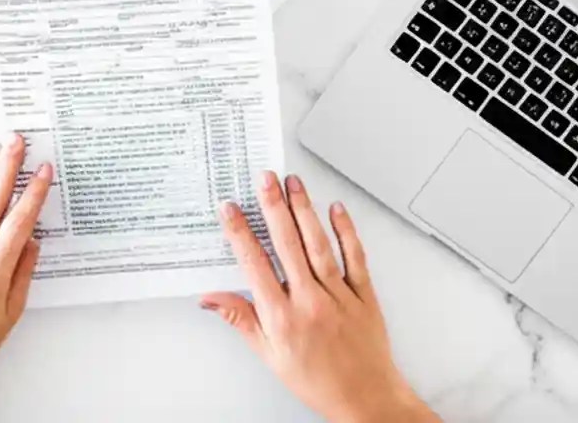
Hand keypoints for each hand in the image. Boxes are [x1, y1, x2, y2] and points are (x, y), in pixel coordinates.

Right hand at [202, 172, 436, 422]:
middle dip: (273, 207)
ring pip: (318, 244)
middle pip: (287, 244)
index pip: (255, 265)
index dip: (240, 233)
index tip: (231, 209)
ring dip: (304, 210)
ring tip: (293, 183)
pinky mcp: (364, 294)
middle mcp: (310, 302)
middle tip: (264, 179)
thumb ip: (242, 321)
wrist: (364, 398)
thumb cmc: (318, 381)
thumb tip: (212, 300)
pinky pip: (354, 256)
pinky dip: (345, 230)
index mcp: (282, 317)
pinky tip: (336, 209)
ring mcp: (339, 295)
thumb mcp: (269, 356)